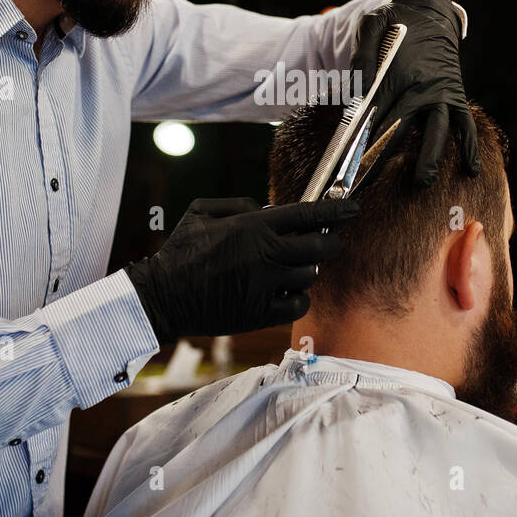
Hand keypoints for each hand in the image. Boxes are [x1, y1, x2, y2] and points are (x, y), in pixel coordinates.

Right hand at [125, 197, 359, 343]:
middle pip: (322, 248)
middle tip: (327, 243)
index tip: (352, 209)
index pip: (308, 214)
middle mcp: (266, 254)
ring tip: (290, 268)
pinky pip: (298, 304)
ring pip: (310, 276)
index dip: (336, 211)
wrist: (164, 296)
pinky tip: (284, 291)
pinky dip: (297, 297)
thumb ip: (238, 203)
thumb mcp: (201, 211)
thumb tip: (267, 209)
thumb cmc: (180, 252)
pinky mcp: (261, 313)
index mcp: (253, 227)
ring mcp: (266, 285)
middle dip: (330, 243)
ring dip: (307, 270)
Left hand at [348, 0, 478, 186]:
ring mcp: (442, 93)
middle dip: (381, 158)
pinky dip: (471, 147)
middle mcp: (422, 85)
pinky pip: (466, 124)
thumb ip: (362, 53)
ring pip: (437, 131)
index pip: (375, 111)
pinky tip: (471, 170)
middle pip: (400, 128)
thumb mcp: (372, 25)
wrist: (430, 12)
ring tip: (422, 184)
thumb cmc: (396, 22)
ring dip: (430, 159)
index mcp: (398, 71)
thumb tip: (357, 89)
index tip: (346, 163)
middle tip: (366, 185)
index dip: (359, 138)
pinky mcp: (456, 96)